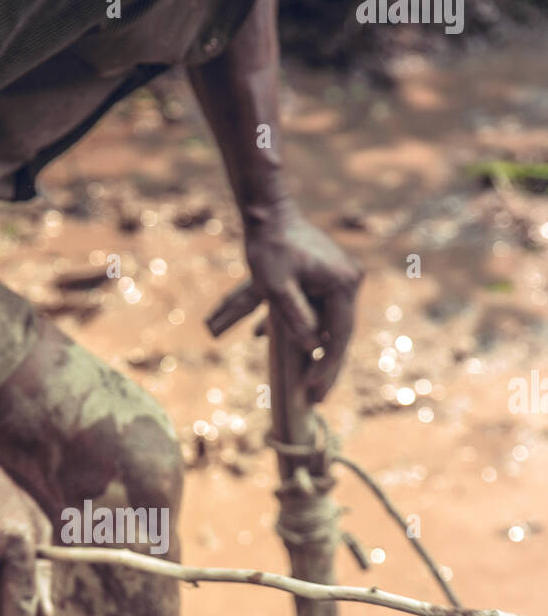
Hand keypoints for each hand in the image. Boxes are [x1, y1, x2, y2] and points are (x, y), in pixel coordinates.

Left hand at [206, 200, 363, 402]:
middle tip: (316, 400)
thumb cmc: (268, 248)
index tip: (313, 390)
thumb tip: (312, 347)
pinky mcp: (326, 279)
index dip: (326, 366)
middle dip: (324, 368)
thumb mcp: (274, 286)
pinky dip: (298, 327)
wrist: (267, 215)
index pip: (339, 336)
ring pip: (326, 326)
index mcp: (343, 285)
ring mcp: (339, 280)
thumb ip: (294, 317)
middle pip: (338, 336)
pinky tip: (267, 337)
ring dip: (311, 351)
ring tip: (303, 383)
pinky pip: (316, 311)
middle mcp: (348, 283)